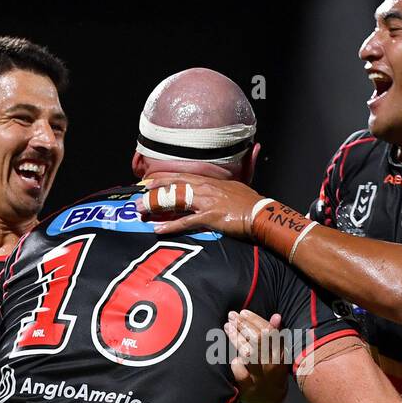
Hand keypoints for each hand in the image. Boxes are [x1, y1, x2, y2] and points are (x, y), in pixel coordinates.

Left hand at [137, 173, 262, 240]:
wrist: (262, 213)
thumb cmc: (251, 202)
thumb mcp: (238, 186)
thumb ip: (227, 182)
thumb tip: (231, 172)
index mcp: (211, 181)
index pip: (183, 176)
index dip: (165, 178)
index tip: (151, 181)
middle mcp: (206, 188)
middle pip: (174, 185)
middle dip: (155, 189)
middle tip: (139, 194)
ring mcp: (206, 202)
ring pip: (176, 200)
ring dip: (157, 206)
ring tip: (141, 211)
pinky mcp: (209, 217)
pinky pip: (185, 222)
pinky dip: (170, 226)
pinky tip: (158, 229)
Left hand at [226, 310, 287, 402]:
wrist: (269, 401)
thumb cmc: (272, 373)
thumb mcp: (279, 355)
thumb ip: (276, 336)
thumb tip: (276, 316)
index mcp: (281, 354)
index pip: (269, 332)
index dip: (255, 320)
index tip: (243, 312)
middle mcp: (272, 365)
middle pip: (258, 340)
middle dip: (243, 325)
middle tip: (231, 316)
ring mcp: (260, 376)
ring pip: (248, 353)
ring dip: (237, 338)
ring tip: (227, 327)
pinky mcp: (249, 388)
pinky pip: (240, 372)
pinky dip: (236, 363)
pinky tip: (232, 357)